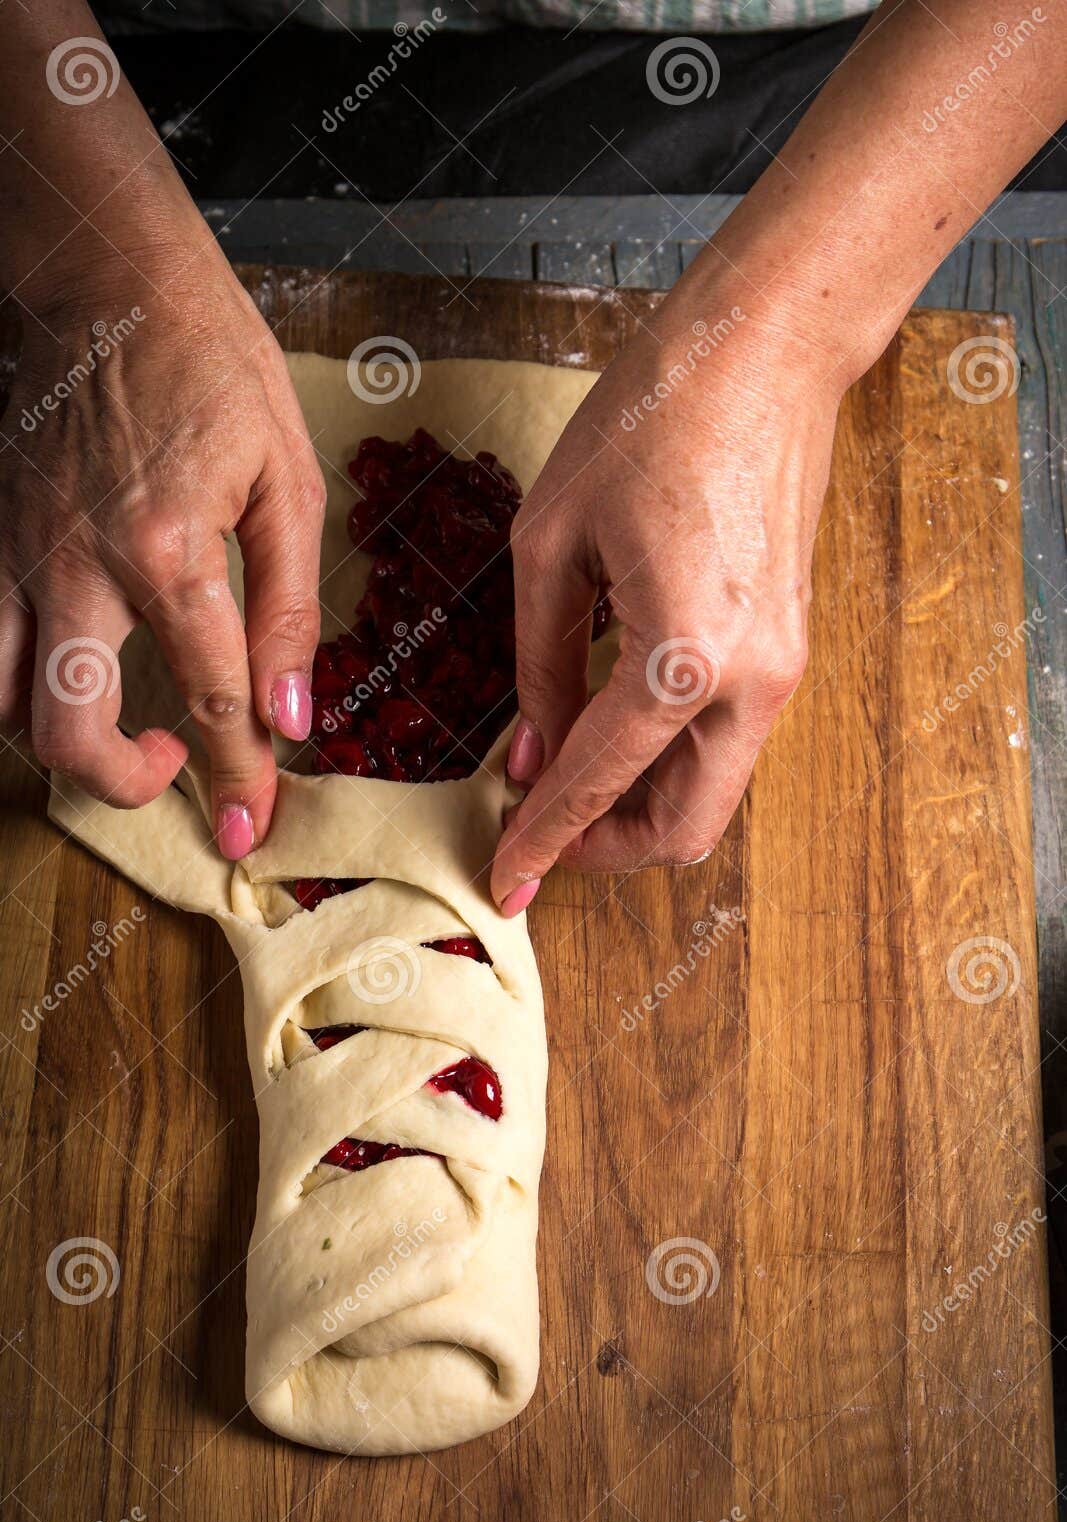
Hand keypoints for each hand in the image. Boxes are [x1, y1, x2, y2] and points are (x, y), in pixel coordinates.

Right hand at [0, 243, 324, 857]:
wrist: (107, 276)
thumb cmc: (212, 363)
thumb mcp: (286, 477)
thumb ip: (288, 607)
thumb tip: (291, 712)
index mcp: (167, 548)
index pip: (211, 699)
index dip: (236, 777)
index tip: (247, 827)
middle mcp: (75, 565)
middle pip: (67, 731)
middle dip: (122, 781)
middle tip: (173, 762)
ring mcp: (15, 551)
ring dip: (55, 739)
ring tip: (113, 720)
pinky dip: (10, 682)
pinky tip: (59, 673)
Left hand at [491, 284, 844, 913]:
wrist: (766, 353)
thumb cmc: (652, 420)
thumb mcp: (552, 541)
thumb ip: (538, 664)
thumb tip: (528, 753)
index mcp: (684, 653)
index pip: (599, 779)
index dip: (543, 836)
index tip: (504, 878)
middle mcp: (752, 681)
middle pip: (684, 828)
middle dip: (606, 848)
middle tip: (539, 836)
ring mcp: (783, 670)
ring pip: (712, 793)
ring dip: (640, 809)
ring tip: (564, 783)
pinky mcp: (788, 649)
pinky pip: (726, 743)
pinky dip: (669, 763)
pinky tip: (610, 734)